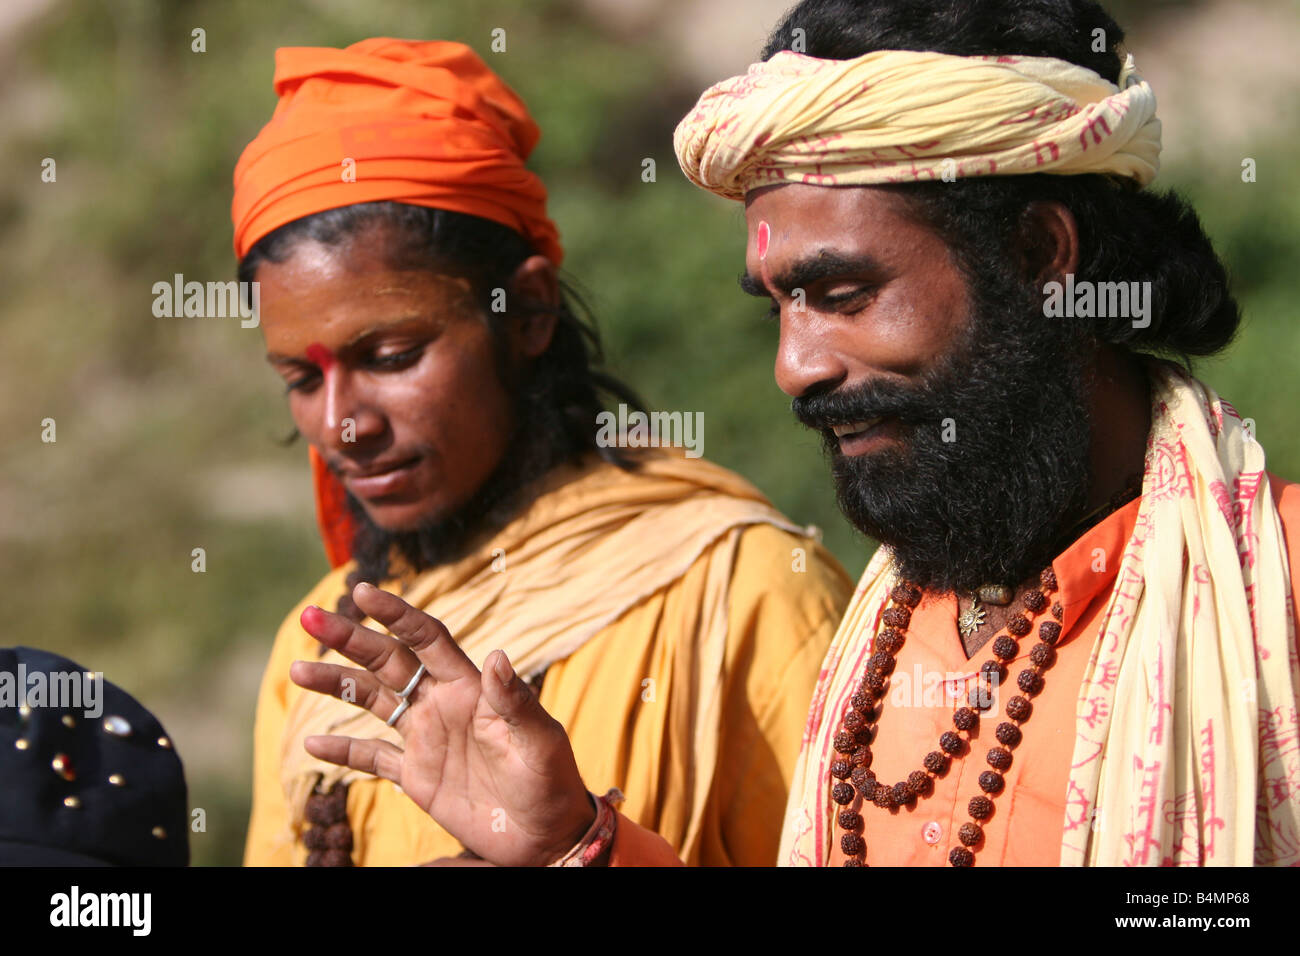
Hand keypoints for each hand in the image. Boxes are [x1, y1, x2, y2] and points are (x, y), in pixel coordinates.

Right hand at [289, 581, 595, 866]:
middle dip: (350, 639)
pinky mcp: (418, 777)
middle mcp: (443, 705)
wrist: (547, 834)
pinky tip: (311, 744)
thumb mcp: (538, 738)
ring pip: (372, 701)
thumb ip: (514, 700)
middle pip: (388, 662)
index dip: (396, 614)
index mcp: (471, 687)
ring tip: (298, 671)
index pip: (427, 639)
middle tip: (311, 618)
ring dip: (337, 684)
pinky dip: (343, 752)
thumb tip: (497, 656)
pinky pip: (373, 758)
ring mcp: (427, 739)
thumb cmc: (551, 780)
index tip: (364, 592)